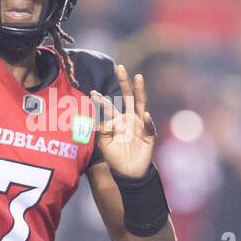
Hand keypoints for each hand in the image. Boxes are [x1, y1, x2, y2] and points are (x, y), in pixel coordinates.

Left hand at [89, 64, 155, 178]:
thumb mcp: (105, 144)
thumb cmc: (116, 157)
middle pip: (127, 97)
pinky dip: (147, 121)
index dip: (101, 100)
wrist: (129, 172)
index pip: (109, 106)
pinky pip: (148, 126)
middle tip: (119, 67)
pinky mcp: (149, 134)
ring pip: (140, 103)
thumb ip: (104, 131)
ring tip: (138, 77)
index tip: (92, 92)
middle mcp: (129, 118)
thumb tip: (104, 120)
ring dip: (140, 90)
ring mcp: (140, 124)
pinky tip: (144, 115)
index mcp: (117, 120)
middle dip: (124, 82)